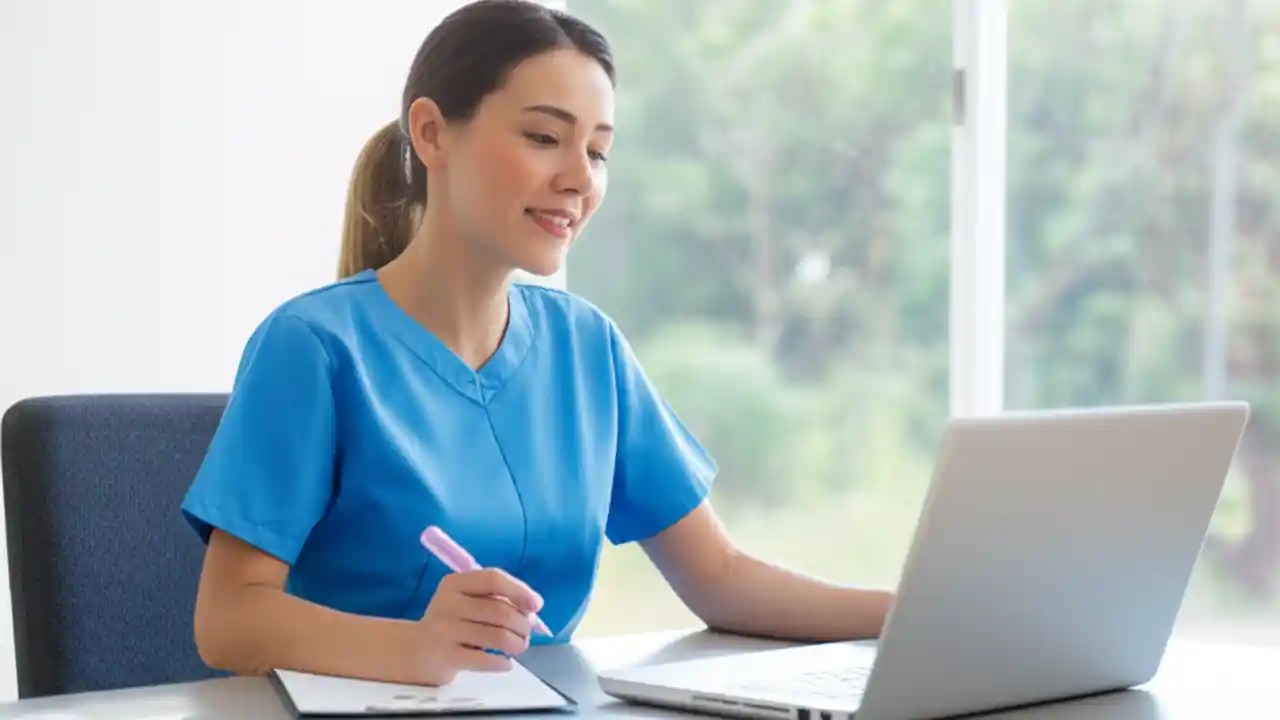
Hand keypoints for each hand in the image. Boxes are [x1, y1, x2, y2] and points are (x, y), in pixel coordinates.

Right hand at [405, 568, 543, 684]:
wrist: (415, 650)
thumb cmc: (451, 621)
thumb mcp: (464, 599)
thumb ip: (494, 597)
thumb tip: (532, 607)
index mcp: (454, 583)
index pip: (493, 579)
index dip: (520, 591)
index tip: (536, 605)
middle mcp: (448, 604)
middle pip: (500, 611)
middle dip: (522, 624)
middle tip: (526, 632)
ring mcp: (446, 631)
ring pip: (498, 637)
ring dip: (517, 644)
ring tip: (519, 646)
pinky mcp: (447, 657)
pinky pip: (486, 660)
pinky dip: (503, 662)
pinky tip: (505, 662)